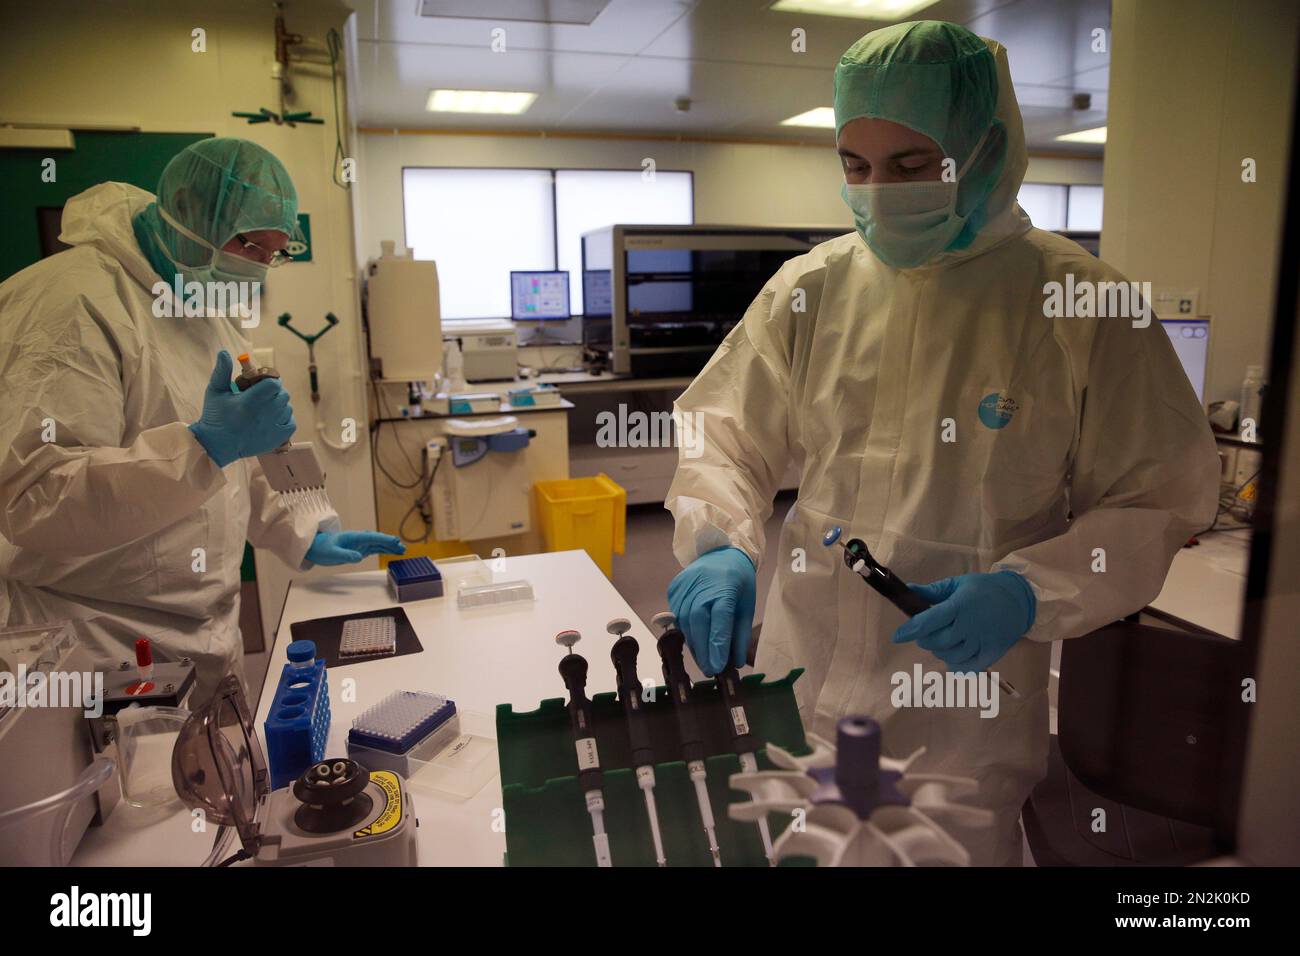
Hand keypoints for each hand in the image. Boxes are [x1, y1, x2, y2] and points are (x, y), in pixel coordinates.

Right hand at [188, 350, 294, 466]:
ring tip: (264, 408)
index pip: (273, 384)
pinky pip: (291, 423)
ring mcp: (272, 428)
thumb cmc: (215, 416)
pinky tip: (272, 418)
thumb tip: (224, 352)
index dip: (270, 381)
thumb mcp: (215, 391)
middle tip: (262, 395)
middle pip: (283, 394)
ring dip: (279, 405)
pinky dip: (285, 418)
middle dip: (274, 392)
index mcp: (250, 402)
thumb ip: (222, 372)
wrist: (217, 445)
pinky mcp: (277, 439)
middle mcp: (264, 414)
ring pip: (288, 408)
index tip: (262, 383)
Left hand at [305, 531, 405, 565]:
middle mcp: (358, 539)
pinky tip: (391, 552)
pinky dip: (383, 550)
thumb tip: (358, 557)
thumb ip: (345, 555)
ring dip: (389, 547)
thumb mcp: (331, 553)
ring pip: (378, 544)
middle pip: (377, 540)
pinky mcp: (359, 550)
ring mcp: (359, 544)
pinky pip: (374, 549)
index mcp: (353, 537)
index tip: (394, 540)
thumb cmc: (322, 548)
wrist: (315, 548)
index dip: (383, 539)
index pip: (371, 537)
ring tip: (401, 550)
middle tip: (402, 547)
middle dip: (390, 543)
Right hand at [667, 546, 755, 675]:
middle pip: (698, 623)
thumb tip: (735, 662)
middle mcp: (701, 587)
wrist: (721, 552)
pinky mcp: (674, 588)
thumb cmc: (738, 580)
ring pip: (685, 622)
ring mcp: (685, 586)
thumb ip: (740, 634)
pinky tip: (694, 640)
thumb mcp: (747, 606)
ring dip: (694, 643)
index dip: (717, 646)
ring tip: (703, 659)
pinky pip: (677, 615)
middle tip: (710, 669)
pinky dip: (685, 630)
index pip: (719, 621)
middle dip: (703, 650)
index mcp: (724, 588)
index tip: (717, 666)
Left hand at [891, 571, 1035, 671]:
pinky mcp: (993, 653)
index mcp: (960, 605)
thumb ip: (932, 591)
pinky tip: (954, 658)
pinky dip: (957, 666)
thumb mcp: (957, 584)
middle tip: (927, 633)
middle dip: (925, 639)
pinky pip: (968, 668)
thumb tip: (908, 590)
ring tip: (943, 641)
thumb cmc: (983, 589)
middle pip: (938, 642)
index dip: (910, 630)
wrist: (1019, 599)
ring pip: (951, 656)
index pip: (929, 621)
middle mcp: (970, 625)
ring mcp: (982, 641)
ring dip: (940, 651)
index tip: (897, 636)